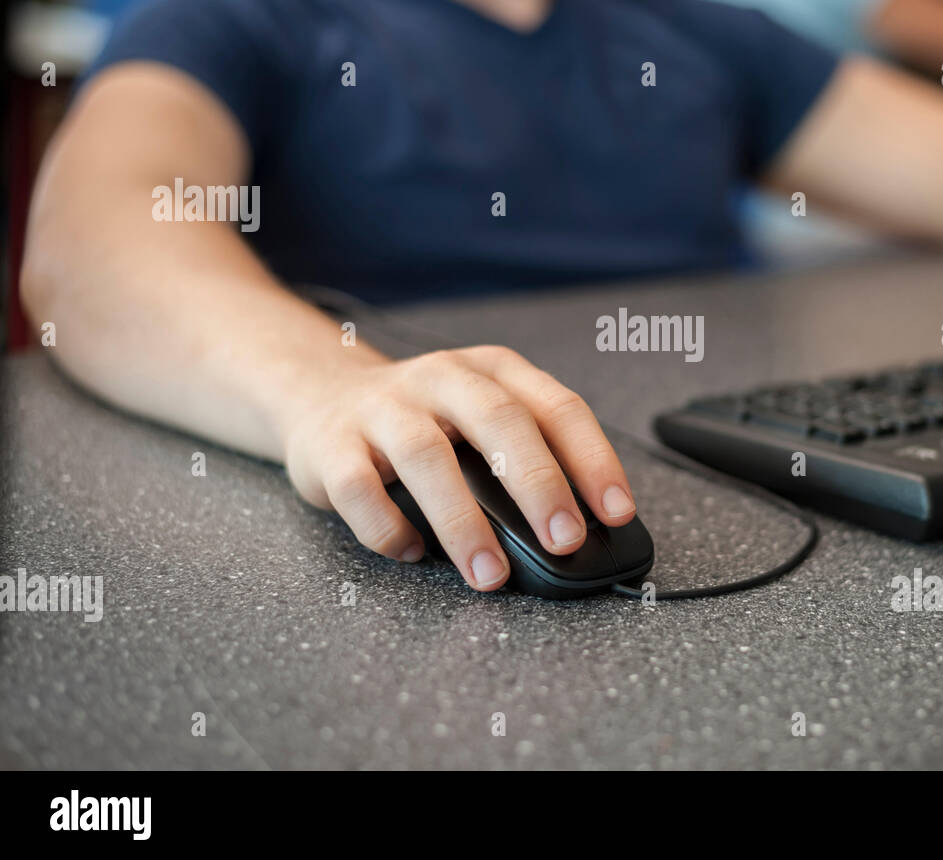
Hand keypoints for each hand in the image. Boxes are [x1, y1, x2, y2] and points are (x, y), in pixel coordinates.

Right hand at [281, 345, 636, 590]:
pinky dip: (388, 528)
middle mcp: (441, 378)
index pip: (557, 407)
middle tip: (564, 541)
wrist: (321, 395)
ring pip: (427, 457)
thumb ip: (527, 455)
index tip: (617, 511)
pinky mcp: (332, 445)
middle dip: (539, 485)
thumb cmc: (425, 418)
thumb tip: (577, 529)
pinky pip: (358, 489)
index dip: (593, 459)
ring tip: (490, 574)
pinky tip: (412, 553)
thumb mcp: (482, 415)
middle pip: (499, 421)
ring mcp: (383, 408)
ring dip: (463, 522)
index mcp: (493, 370)